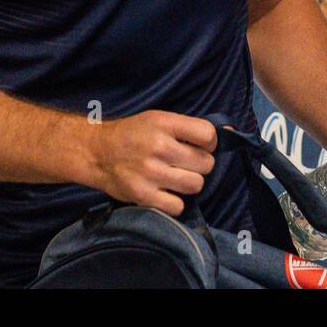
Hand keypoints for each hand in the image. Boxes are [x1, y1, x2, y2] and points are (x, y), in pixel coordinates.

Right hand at [88, 110, 216, 215]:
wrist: (96, 153)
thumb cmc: (132, 135)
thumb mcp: (158, 120)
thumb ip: (189, 127)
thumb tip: (231, 130)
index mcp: (163, 123)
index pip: (208, 134)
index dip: (209, 143)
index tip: (199, 146)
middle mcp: (158, 147)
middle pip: (206, 164)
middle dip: (199, 165)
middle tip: (184, 163)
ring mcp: (151, 172)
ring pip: (196, 185)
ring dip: (188, 183)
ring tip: (174, 177)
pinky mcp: (144, 195)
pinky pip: (178, 206)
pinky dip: (174, 201)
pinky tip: (163, 191)